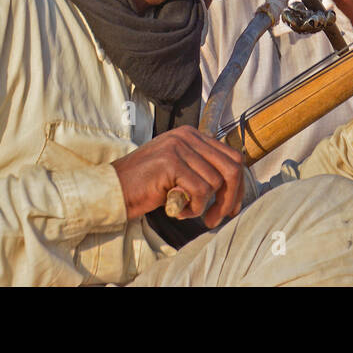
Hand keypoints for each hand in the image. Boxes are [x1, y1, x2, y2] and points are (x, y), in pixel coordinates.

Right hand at [111, 126, 244, 228]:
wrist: (113, 190)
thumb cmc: (145, 185)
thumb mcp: (178, 169)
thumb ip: (201, 168)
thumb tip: (235, 185)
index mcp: (191, 134)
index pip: (232, 157)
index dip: (238, 186)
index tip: (231, 208)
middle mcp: (187, 136)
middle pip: (232, 167)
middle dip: (231, 198)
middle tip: (216, 218)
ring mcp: (179, 147)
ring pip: (216, 182)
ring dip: (205, 206)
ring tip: (186, 212)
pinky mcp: (171, 162)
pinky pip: (201, 191)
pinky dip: (194, 208)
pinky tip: (177, 210)